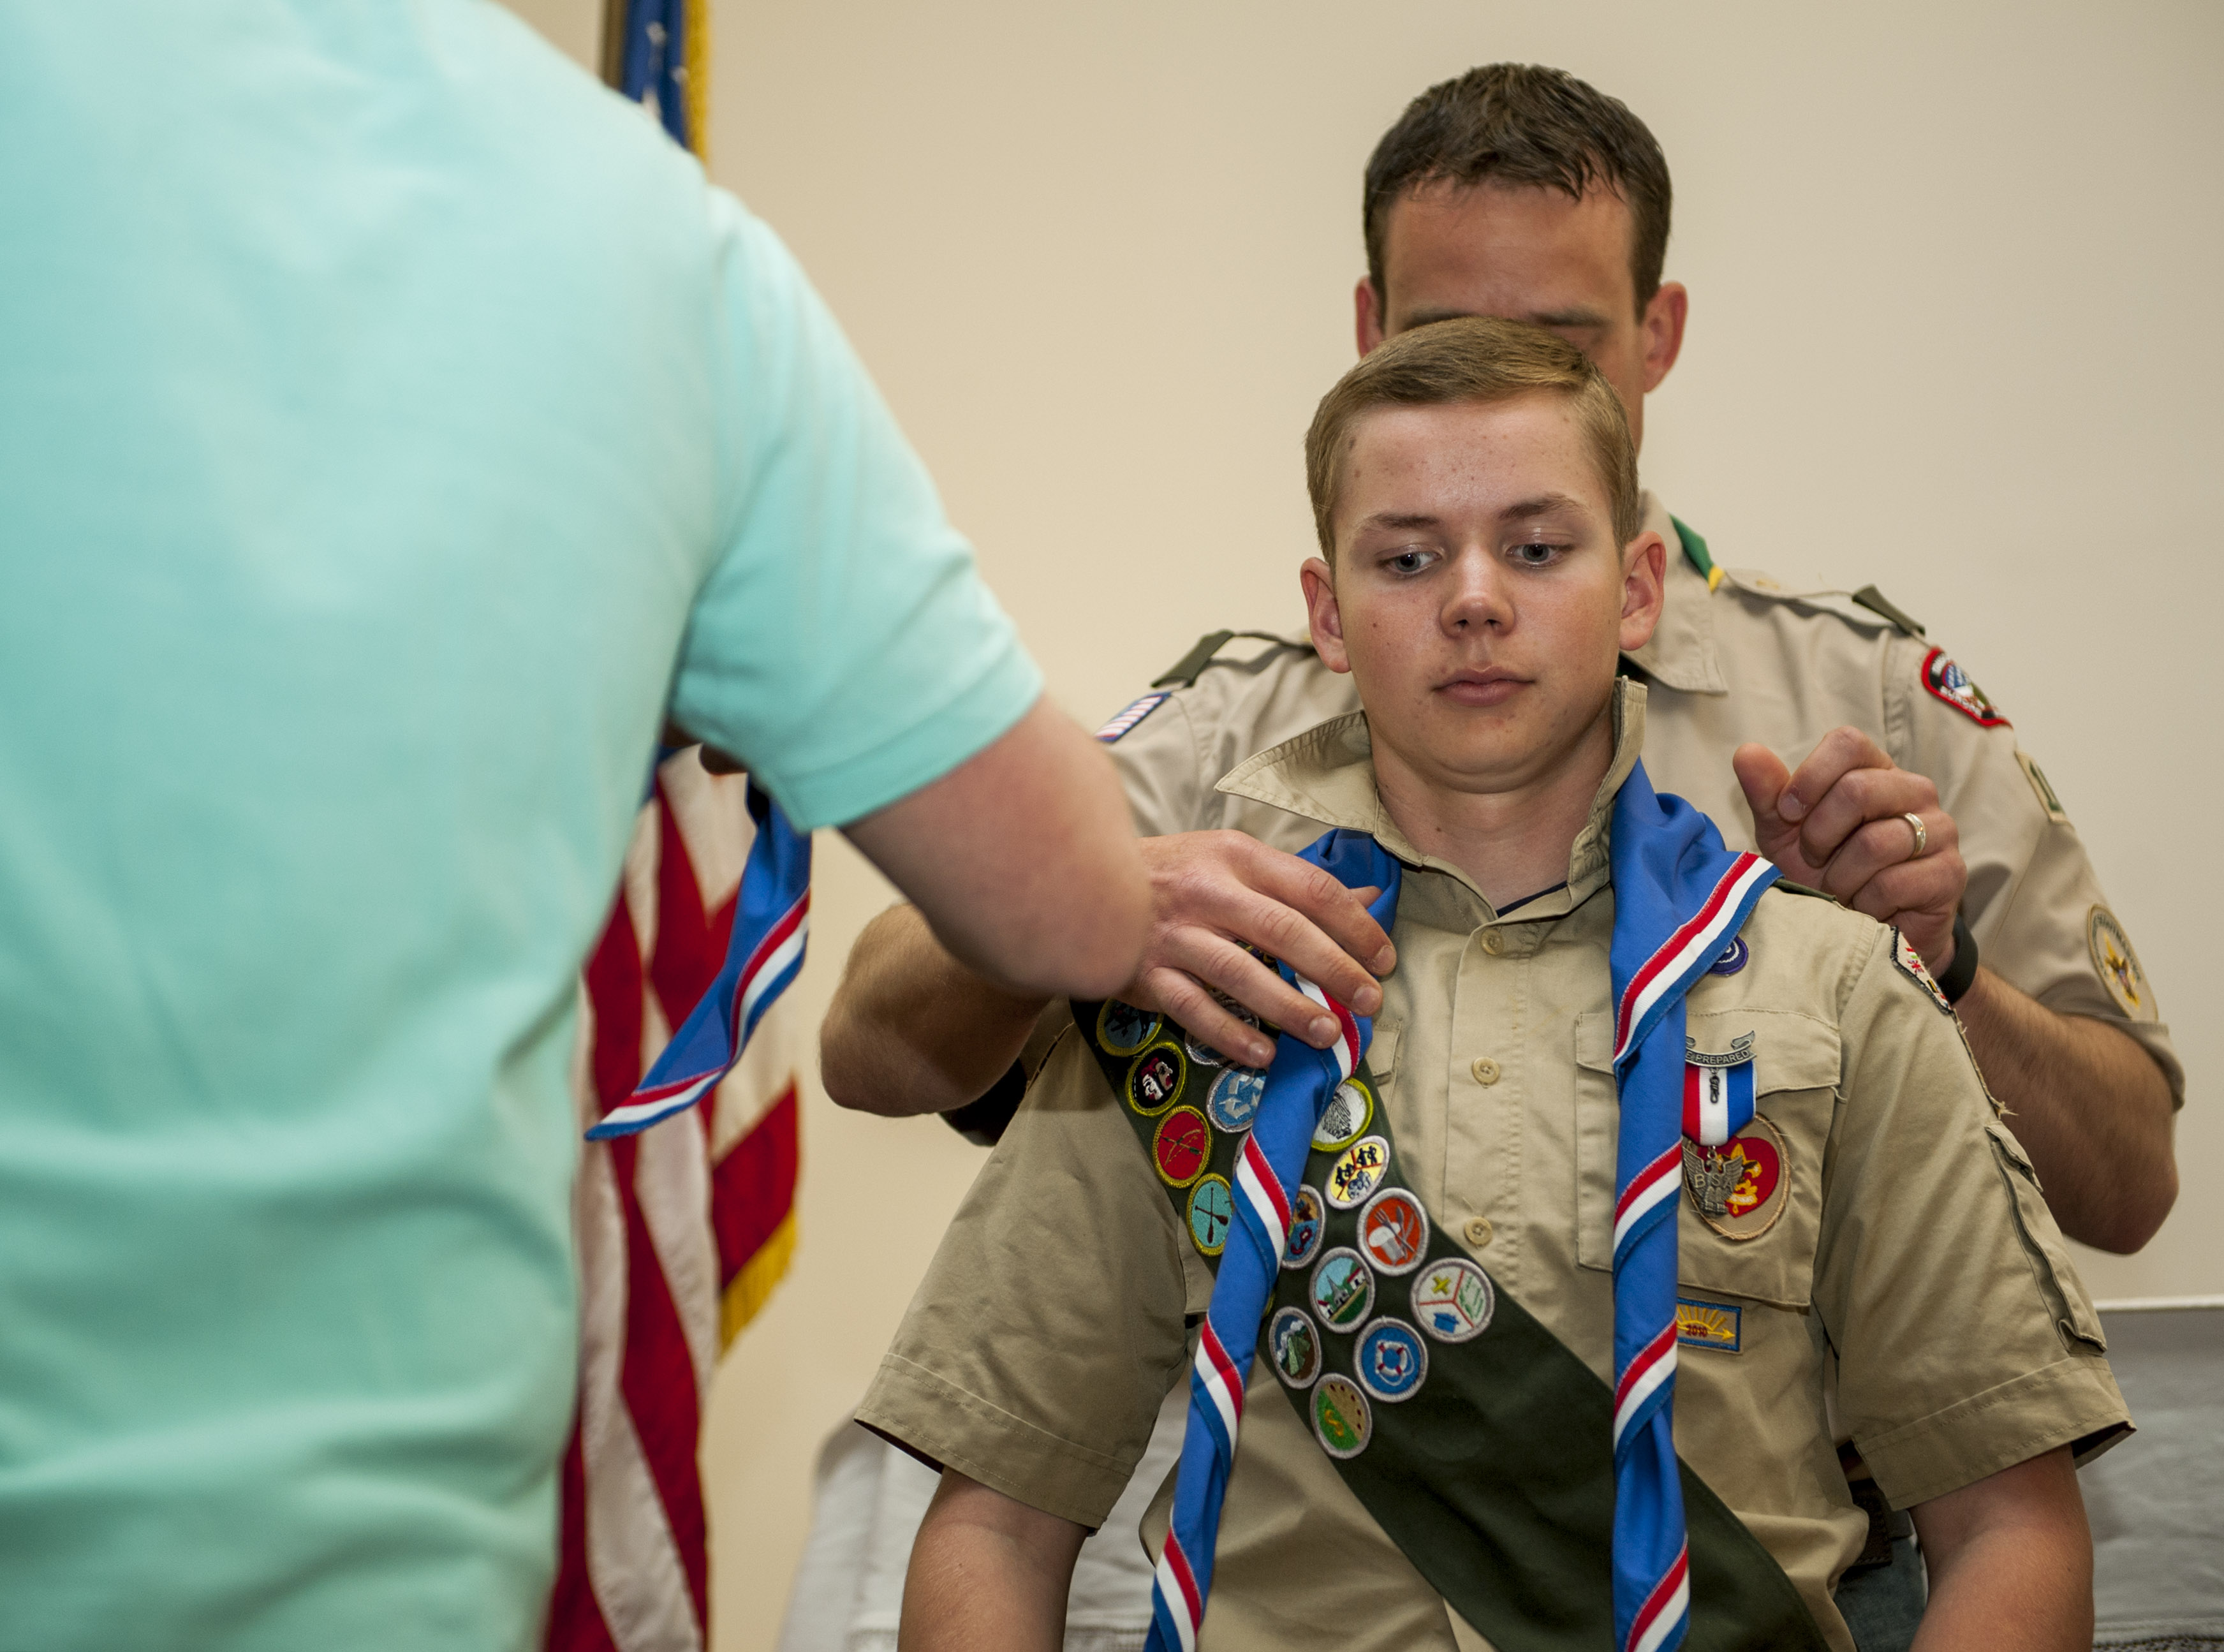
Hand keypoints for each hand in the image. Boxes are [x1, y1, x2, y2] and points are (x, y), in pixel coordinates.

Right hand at [1124, 832, 1396, 1066]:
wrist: (1081, 882)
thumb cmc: (1171, 873)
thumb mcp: (1233, 860)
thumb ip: (1296, 883)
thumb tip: (1367, 897)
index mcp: (1235, 856)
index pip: (1310, 888)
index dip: (1354, 925)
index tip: (1383, 957)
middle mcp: (1206, 892)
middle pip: (1283, 930)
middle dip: (1334, 969)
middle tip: (1369, 1000)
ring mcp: (1175, 935)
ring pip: (1240, 973)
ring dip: (1289, 1007)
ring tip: (1327, 1033)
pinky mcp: (1147, 974)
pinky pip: (1193, 1009)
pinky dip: (1230, 1034)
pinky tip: (1264, 1054)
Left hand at [1733, 728, 1966, 970]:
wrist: (1866, 932)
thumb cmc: (1824, 873)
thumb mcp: (1786, 835)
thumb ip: (1767, 795)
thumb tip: (1746, 752)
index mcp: (1874, 770)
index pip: (1847, 743)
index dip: (1809, 777)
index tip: (1788, 813)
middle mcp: (1914, 790)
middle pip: (1859, 790)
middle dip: (1819, 834)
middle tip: (1814, 860)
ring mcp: (1940, 830)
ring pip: (1875, 842)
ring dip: (1840, 877)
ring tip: (1839, 889)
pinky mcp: (1949, 874)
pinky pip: (1893, 883)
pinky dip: (1865, 902)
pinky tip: (1865, 907)